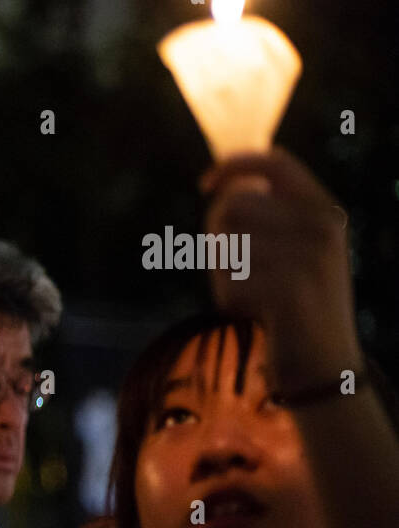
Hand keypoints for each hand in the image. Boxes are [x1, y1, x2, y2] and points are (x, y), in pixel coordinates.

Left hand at [202, 148, 361, 387]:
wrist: (324, 365)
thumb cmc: (292, 306)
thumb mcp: (289, 252)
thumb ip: (263, 218)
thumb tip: (222, 189)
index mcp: (324, 210)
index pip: (274, 162)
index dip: (233, 165)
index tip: (204, 183)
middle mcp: (324, 226)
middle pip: (233, 206)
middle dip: (218, 240)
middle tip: (238, 276)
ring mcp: (311, 256)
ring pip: (226, 243)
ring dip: (223, 273)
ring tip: (250, 295)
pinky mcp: (292, 289)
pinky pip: (230, 282)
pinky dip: (230, 300)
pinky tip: (256, 315)